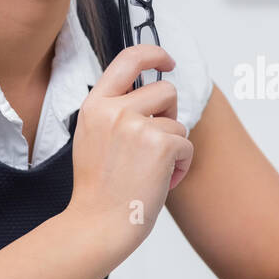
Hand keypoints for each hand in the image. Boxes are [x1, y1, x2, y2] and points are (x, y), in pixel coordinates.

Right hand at [66, 44, 193, 253]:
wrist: (97, 225)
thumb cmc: (99, 190)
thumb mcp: (92, 138)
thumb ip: (113, 111)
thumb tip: (148, 91)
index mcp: (94, 105)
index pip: (127, 60)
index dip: (153, 53)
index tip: (168, 61)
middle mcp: (114, 110)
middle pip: (165, 90)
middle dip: (169, 116)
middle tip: (155, 145)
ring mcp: (136, 125)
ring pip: (178, 122)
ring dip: (174, 146)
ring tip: (152, 170)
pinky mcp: (160, 144)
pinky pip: (186, 145)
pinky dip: (180, 165)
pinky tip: (160, 182)